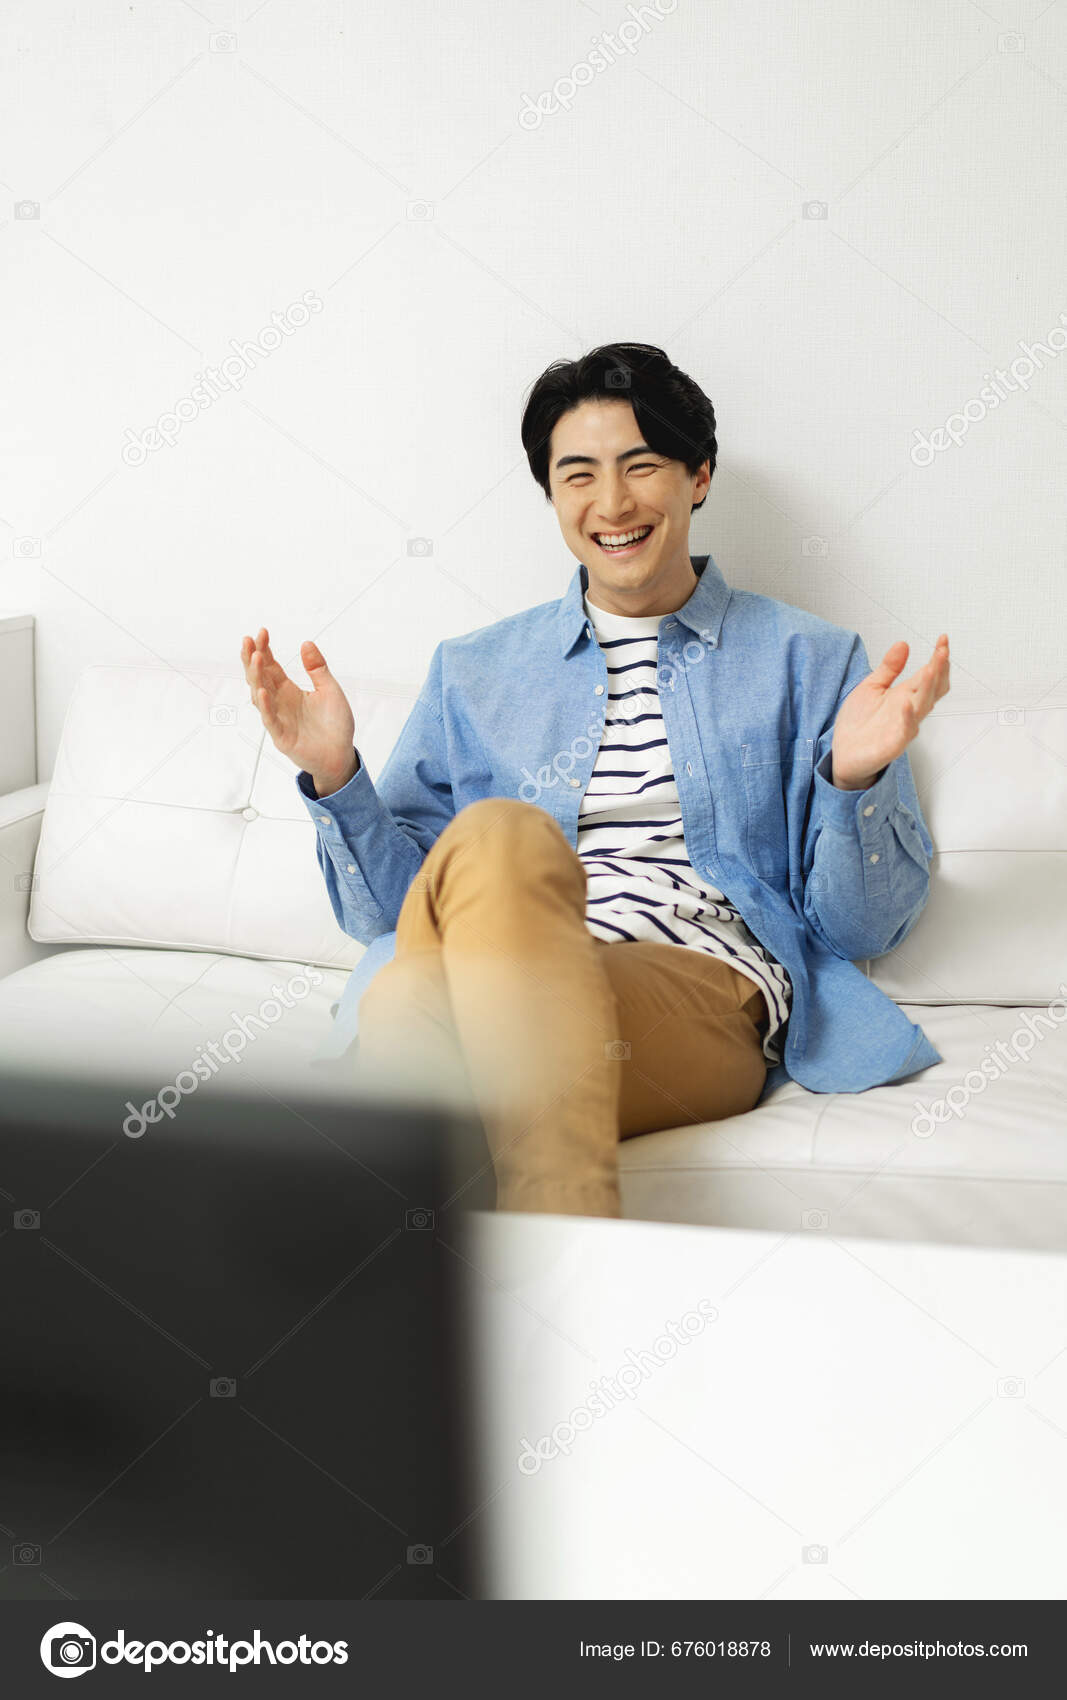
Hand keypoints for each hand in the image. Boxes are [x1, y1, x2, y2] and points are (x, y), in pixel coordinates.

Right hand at [240, 628, 357, 794]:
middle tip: (249, 640)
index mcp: (288, 690)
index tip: (262, 633)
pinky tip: (262, 692)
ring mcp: (278, 719)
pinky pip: (270, 720)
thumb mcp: (330, 690)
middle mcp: (279, 702)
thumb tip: (306, 643)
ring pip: (260, 695)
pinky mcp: (281, 736)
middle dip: (253, 658)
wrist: (341, 755)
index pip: (271, 666)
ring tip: (256, 658)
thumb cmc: (336, 725)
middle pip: (260, 677)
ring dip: (257, 677)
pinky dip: (265, 706)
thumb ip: (317, 668)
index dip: (264, 650)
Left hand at [831, 634, 950, 790]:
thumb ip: (888, 668)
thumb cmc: (858, 724)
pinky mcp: (894, 744)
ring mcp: (904, 727)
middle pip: (933, 688)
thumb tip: (903, 644)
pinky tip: (906, 704)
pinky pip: (905, 730)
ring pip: (923, 706)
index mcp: (905, 695)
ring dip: (929, 687)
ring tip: (931, 668)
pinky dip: (907, 718)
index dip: (939, 658)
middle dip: (940, 669)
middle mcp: (909, 710)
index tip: (943, 640)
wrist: (844, 754)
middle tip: (942, 650)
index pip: (930, 674)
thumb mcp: (871, 687)